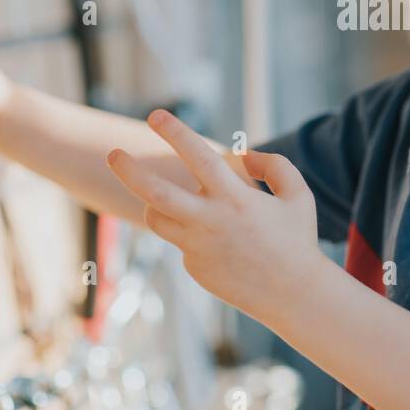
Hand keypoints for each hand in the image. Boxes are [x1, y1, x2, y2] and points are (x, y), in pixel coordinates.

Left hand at [106, 110, 325, 321]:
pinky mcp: (194, 268)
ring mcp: (197, 248)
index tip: (156, 115)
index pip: (197, 157)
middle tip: (111, 154)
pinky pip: (181, 243)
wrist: (293, 294)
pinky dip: (192, 234)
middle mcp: (210, 222)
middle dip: (129, 170)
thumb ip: (274, 166)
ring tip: (170, 198)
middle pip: (155, 193)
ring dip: (155, 203)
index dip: (175, 132)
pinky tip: (222, 246)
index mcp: (235, 198)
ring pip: (156, 218)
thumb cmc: (297, 240)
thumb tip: (244, 155)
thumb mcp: (298, 194)